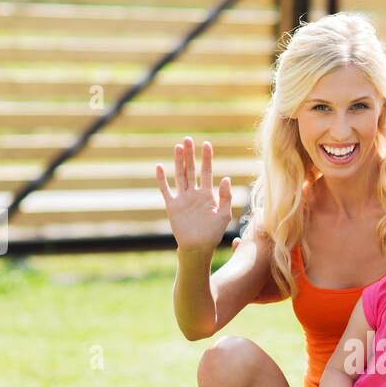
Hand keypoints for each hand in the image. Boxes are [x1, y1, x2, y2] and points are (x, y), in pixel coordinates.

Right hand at [156, 137, 231, 252]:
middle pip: (191, 170)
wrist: (198, 247)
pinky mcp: (172, 206)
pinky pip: (165, 190)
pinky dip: (162, 179)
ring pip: (179, 176)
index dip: (207, 158)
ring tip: (178, 147)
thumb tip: (226, 178)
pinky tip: (159, 167)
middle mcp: (194, 194)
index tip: (206, 144)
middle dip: (190, 155)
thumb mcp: (224, 215)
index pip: (207, 172)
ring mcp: (183, 199)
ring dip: (178, 162)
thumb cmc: (213, 233)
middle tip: (188, 139)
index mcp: (208, 195)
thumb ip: (226, 197)